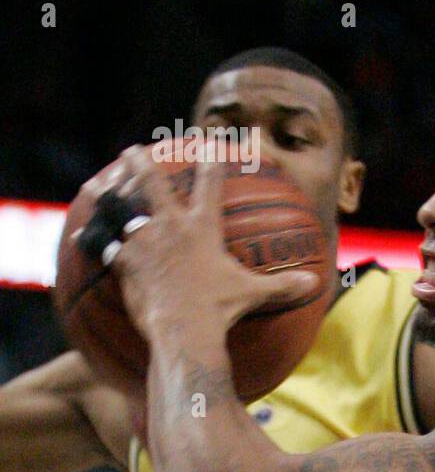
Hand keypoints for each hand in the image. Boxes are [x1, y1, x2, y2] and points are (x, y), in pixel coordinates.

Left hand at [81, 146, 316, 340]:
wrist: (184, 327)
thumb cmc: (220, 308)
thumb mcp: (254, 294)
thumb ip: (283, 286)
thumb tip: (315, 285)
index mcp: (202, 228)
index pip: (211, 185)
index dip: (212, 162)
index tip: (210, 144)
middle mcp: (169, 227)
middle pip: (150, 185)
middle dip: (140, 164)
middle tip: (132, 151)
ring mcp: (143, 243)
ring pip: (117, 209)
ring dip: (105, 194)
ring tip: (95, 184)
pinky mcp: (124, 263)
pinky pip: (103, 245)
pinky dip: (93, 239)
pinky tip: (82, 235)